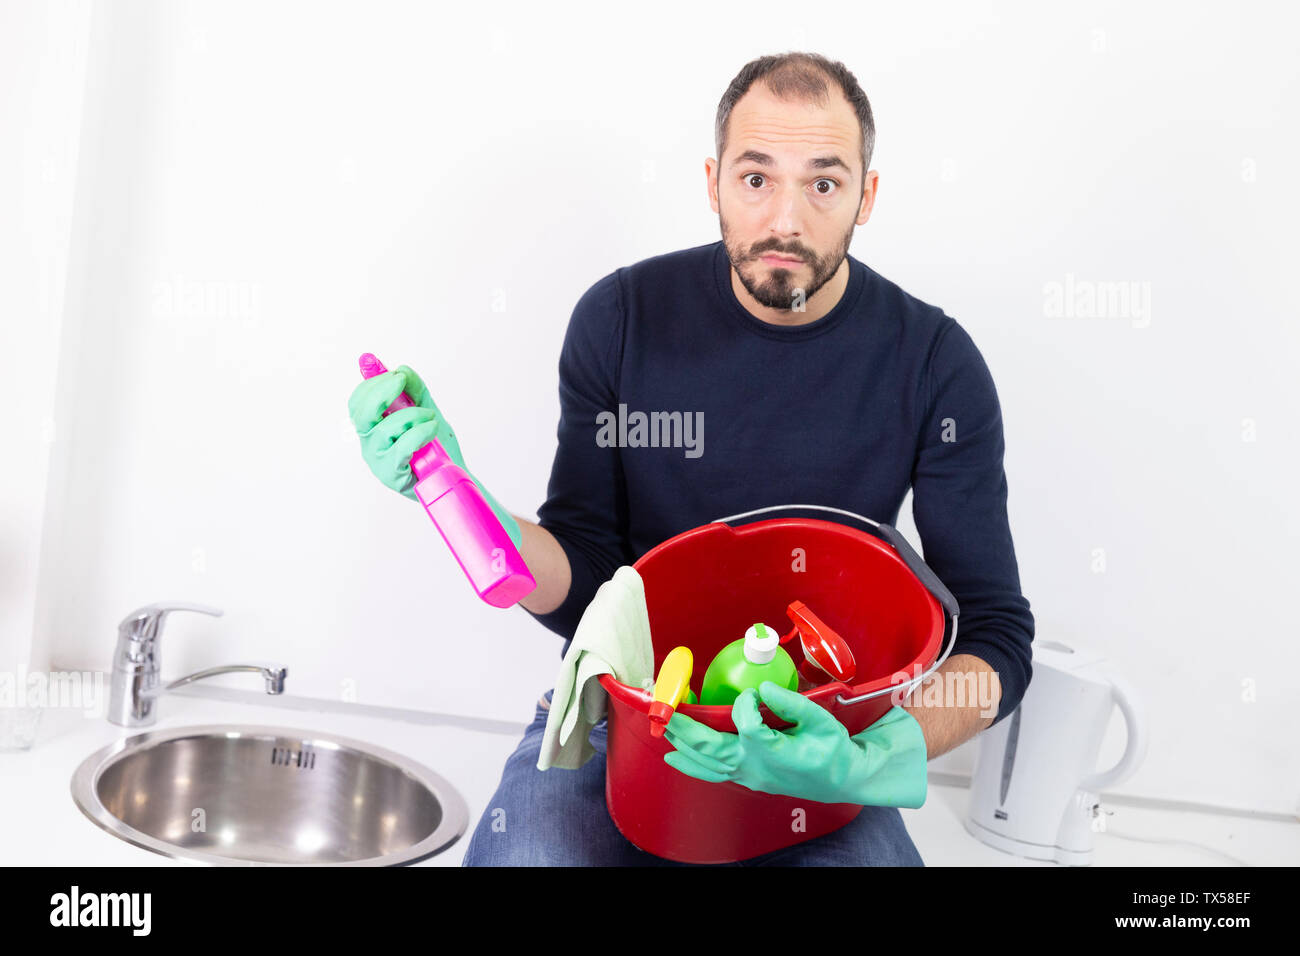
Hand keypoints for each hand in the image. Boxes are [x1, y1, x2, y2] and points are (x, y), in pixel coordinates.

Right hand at [347, 364, 522, 547]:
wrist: (453, 477)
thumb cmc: (436, 447)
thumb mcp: (426, 412)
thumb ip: (414, 391)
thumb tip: (402, 369)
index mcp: (373, 427)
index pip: (358, 402)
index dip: (371, 383)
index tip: (395, 373)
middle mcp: (370, 443)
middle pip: (361, 413)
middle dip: (381, 391)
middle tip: (401, 380)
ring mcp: (378, 461)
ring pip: (385, 429)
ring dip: (412, 415)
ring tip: (431, 417)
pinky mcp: (391, 476)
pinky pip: (401, 447)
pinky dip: (419, 432)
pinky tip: (432, 429)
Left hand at [662, 680, 927, 807]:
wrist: (840, 780)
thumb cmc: (833, 749)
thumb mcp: (821, 721)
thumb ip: (792, 704)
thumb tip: (763, 688)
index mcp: (775, 752)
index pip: (747, 726)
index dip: (744, 706)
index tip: (752, 693)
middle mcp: (756, 767)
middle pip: (713, 749)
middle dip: (687, 729)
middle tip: (666, 711)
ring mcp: (750, 776)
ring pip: (709, 765)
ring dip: (685, 746)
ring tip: (664, 731)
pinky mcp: (748, 779)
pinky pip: (714, 774)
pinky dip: (693, 766)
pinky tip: (677, 758)